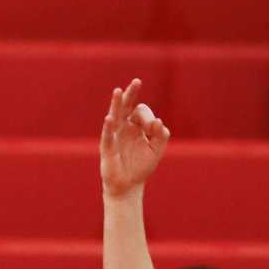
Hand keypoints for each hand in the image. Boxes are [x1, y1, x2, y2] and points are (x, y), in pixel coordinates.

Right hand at [100, 79, 170, 200]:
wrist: (128, 186)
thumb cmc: (141, 166)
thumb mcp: (157, 150)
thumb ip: (161, 135)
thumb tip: (158, 122)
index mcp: (135, 125)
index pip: (141, 111)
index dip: (148, 117)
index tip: (153, 129)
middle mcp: (123, 127)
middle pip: (126, 105)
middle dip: (131, 93)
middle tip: (137, 81)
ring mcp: (114, 135)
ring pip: (115, 115)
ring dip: (117, 103)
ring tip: (118, 91)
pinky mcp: (107, 148)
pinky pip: (107, 135)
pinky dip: (108, 127)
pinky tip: (110, 118)